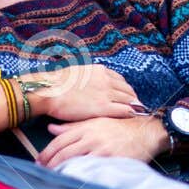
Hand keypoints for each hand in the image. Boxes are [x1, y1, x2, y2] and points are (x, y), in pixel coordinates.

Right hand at [19, 64, 139, 122]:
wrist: (49, 91)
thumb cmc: (57, 84)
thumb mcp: (77, 73)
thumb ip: (88, 77)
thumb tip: (89, 82)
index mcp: (100, 70)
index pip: (121, 80)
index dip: (126, 89)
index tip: (127, 95)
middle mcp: (106, 80)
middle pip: (128, 89)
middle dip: (133, 98)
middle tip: (136, 106)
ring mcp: (106, 93)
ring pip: (129, 99)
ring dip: (135, 106)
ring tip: (138, 113)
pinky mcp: (104, 107)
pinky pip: (124, 110)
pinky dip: (131, 113)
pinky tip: (133, 118)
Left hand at [38, 114, 168, 168]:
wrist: (145, 132)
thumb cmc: (120, 128)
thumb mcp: (95, 122)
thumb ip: (72, 126)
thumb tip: (51, 129)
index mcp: (85, 126)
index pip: (60, 140)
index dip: (47, 152)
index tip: (39, 161)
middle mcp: (90, 136)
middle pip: (63, 151)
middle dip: (50, 163)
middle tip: (41, 173)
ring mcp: (99, 147)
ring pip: (73, 159)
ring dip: (60, 170)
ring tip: (52, 178)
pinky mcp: (109, 157)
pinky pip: (89, 167)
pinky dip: (78, 174)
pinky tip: (71, 180)